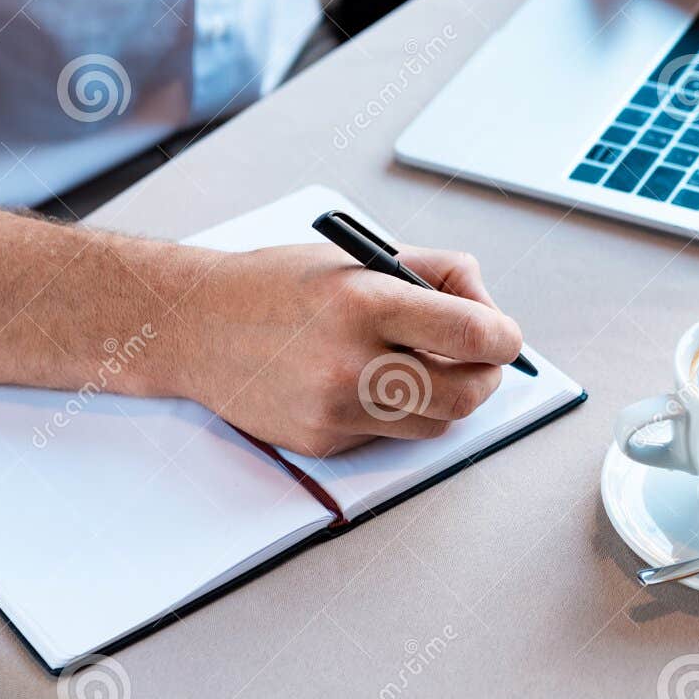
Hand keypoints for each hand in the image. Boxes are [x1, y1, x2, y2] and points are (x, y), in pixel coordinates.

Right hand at [173, 243, 523, 455]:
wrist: (195, 326)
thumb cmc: (279, 286)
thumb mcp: (358, 256)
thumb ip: (435, 273)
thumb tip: (489, 310)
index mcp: (366, 303)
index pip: (473, 335)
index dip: (504, 337)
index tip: (503, 336)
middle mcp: (352, 363)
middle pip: (466, 394)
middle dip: (484, 376)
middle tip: (476, 359)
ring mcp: (335, 411)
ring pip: (435, 423)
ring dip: (443, 398)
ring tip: (418, 365)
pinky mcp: (322, 442)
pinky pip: (389, 436)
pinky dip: (393, 413)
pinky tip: (363, 382)